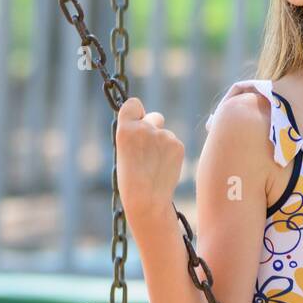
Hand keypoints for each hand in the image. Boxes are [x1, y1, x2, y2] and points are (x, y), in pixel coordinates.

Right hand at [116, 97, 184, 222]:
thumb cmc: (130, 179)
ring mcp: (164, 135)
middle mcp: (145, 128)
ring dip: (162, 145)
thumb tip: (151, 120)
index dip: (137, 112)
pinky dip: (171, 153)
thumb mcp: (124, 151)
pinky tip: (163, 167)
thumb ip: (136, 133)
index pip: (133, 104)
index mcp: (125, 129)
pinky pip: (174, 143)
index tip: (137, 119)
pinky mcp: (178, 145)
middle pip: (155, 117)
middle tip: (147, 151)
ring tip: (153, 165)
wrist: (147, 199)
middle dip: (153, 127)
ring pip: (165, 133)